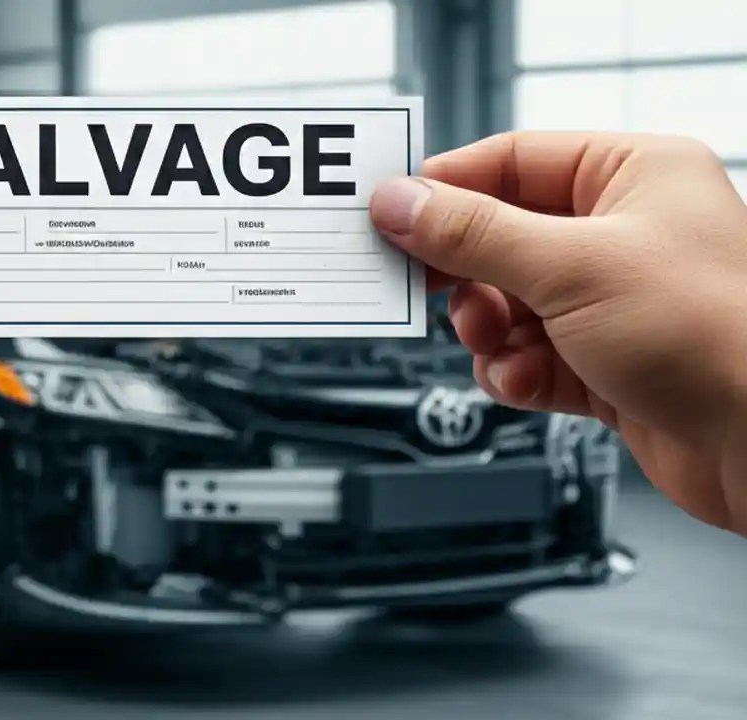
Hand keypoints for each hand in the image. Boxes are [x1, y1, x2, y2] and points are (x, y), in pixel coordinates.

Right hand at [371, 132, 746, 533]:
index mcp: (632, 176)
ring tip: (503, 347)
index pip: (512, 161)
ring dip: (491, 333)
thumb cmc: (714, 336)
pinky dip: (517, 372)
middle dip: (468, 276)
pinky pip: (527, 355)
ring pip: (506, 303)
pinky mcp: (604, 361)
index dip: (447, 189)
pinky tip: (532, 382)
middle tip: (431, 291)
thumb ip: (473, 235)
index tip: (391, 214)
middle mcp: (623, 232)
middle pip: (500, 237)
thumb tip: (401, 203)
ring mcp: (613, 300)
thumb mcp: (571, 267)